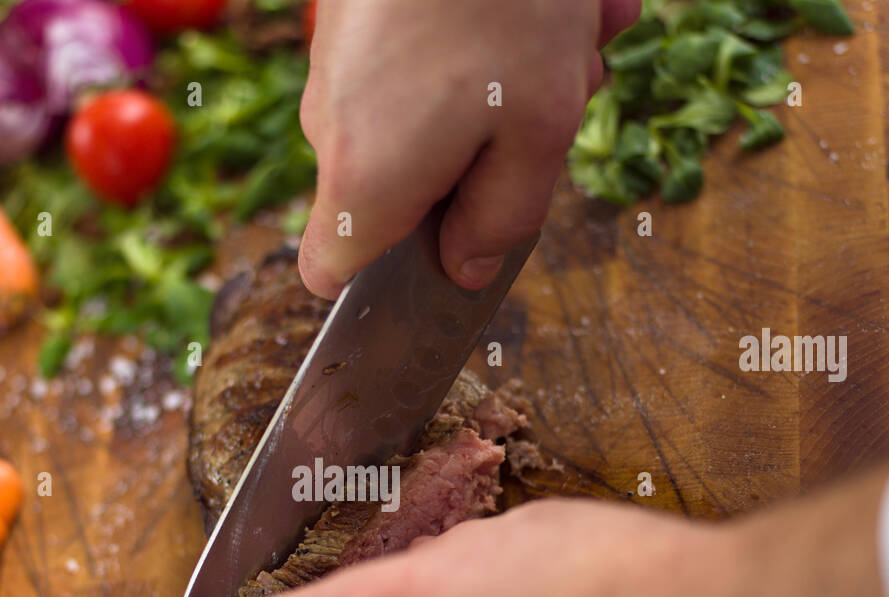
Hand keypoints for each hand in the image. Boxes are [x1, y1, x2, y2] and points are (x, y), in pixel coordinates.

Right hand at [297, 0, 640, 297]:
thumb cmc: (503, 5)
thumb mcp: (537, 134)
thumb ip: (502, 221)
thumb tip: (467, 268)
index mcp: (365, 182)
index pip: (327, 274)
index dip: (383, 278)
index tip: (444, 247)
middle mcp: (328, 130)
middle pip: (393, 194)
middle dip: (472, 170)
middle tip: (544, 111)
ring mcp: (334, 69)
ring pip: (415, 123)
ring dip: (494, 100)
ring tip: (560, 40)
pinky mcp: (351, 22)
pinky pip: (414, 66)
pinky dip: (479, 50)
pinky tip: (540, 9)